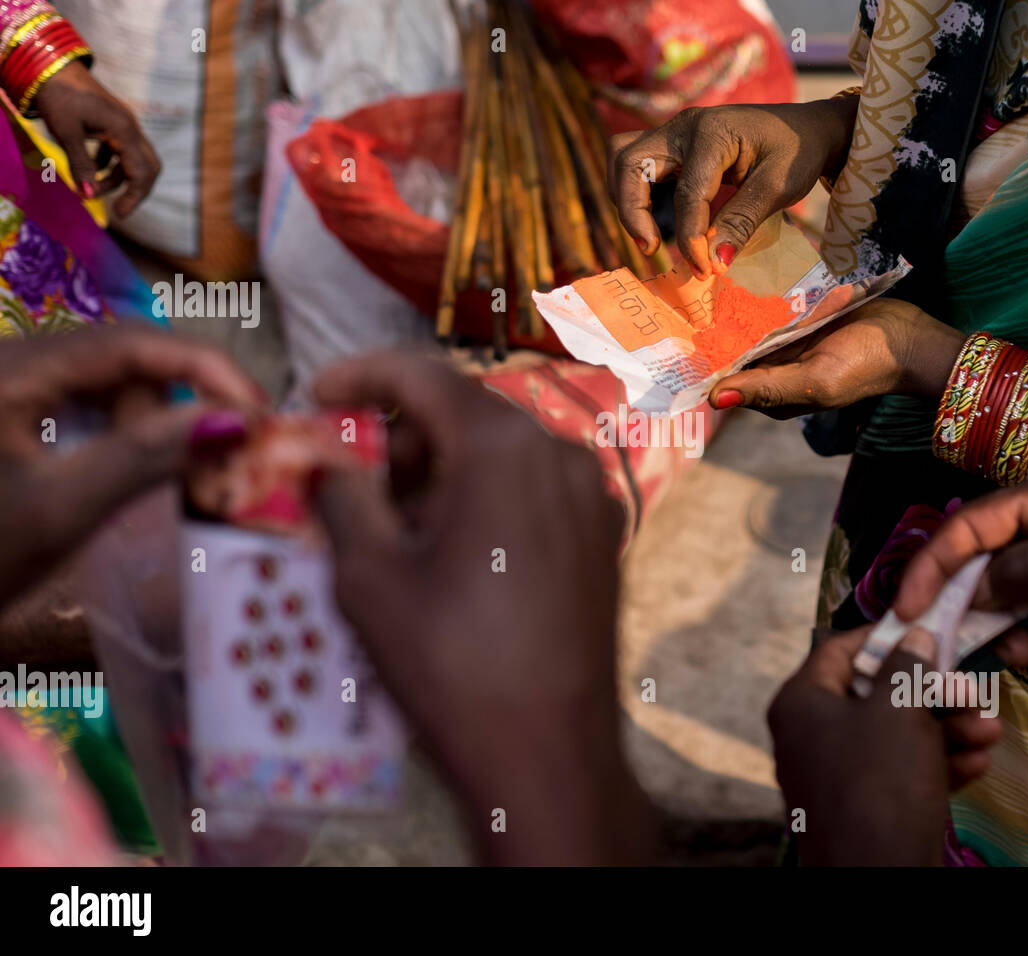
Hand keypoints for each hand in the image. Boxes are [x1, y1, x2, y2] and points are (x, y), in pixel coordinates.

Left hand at [0, 326, 262, 605]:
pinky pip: (80, 404)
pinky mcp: (3, 412)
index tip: (260, 412)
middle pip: (123, 356)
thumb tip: (239, 419)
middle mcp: (5, 359)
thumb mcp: (63, 509)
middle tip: (213, 460)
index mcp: (10, 368)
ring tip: (164, 479)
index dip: (209, 366)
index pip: (134, 339)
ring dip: (149, 423)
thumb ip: (150, 455)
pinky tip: (126, 473)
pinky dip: (118, 434)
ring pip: (106, 381)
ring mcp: (3, 385)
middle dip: (176, 403)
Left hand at [32, 61, 161, 217]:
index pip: (141, 172)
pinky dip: (111, 165)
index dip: (133, 197)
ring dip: (117, 179)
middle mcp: (131, 129)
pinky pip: (122, 151)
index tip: (118, 215)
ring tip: (92, 187)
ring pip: (135, 160)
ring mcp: (125, 125)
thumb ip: (81, 165)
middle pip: (149, 168)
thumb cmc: (58, 97)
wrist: (52, 66)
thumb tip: (88, 196)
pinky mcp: (115, 124)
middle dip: (136, 191)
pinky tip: (91, 168)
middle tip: (119, 208)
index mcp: (124, 131)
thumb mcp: (67, 133)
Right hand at [310, 352, 653, 864]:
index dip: (361, 375)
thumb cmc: (452, 664)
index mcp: (505, 448)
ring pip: (503, 453)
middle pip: (467, 414)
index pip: (424, 376)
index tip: (317, 393)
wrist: (549, 752)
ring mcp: (593, 496)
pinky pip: (534, 489)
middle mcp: (561, 454)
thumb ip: (343, 494)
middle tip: (346, 476)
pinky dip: (485, 496)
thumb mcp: (372, 576)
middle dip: (400, 435)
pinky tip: (449, 546)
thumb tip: (325, 458)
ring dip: (442, 468)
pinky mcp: (604, 536)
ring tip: (391, 522)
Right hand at [608, 98, 857, 277]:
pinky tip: (653, 223)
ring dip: (626, 199)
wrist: (807, 128)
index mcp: (713, 132)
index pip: (687, 193)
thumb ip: (742, 223)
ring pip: (625, 158)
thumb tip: (715, 265)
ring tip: (647, 238)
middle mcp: (685, 126)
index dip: (691, 238)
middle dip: (632, 211)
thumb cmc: (798, 153)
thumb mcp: (779, 188)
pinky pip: (637, 164)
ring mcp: (675, 132)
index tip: (704, 271)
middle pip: (630, 162)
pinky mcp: (674, 145)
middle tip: (651, 248)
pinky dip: (635, 193)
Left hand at [707, 297, 964, 415]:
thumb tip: (714, 400)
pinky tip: (739, 278)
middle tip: (686, 300)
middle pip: (732, 353)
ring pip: (748, 329)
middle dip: (712, 332)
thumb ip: (767, 387)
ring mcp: (788, 347)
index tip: (677, 335)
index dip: (700, 363)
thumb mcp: (815, 381)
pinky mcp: (800, 323)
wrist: (908, 338)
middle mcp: (775, 373)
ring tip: (704, 281)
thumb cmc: (864, 365)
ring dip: (732, 310)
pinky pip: (771, 311)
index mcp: (772, 396)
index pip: (723, 380)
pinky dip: (759, 300)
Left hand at [768, 626, 971, 864]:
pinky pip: (903, 771)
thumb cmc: (880, 781)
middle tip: (974, 691)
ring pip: (897, 734)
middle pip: (876, 693)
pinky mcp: (866, 806)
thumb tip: (913, 634)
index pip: (839, 649)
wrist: (878, 880)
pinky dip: (939, 764)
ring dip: (947, 729)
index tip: (929, 629)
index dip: (885, 636)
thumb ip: (905, 666)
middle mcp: (812, 735)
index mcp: (801, 703)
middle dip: (932, 692)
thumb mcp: (896, 711)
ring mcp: (838, 774)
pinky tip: (980, 762)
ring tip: (991, 730)